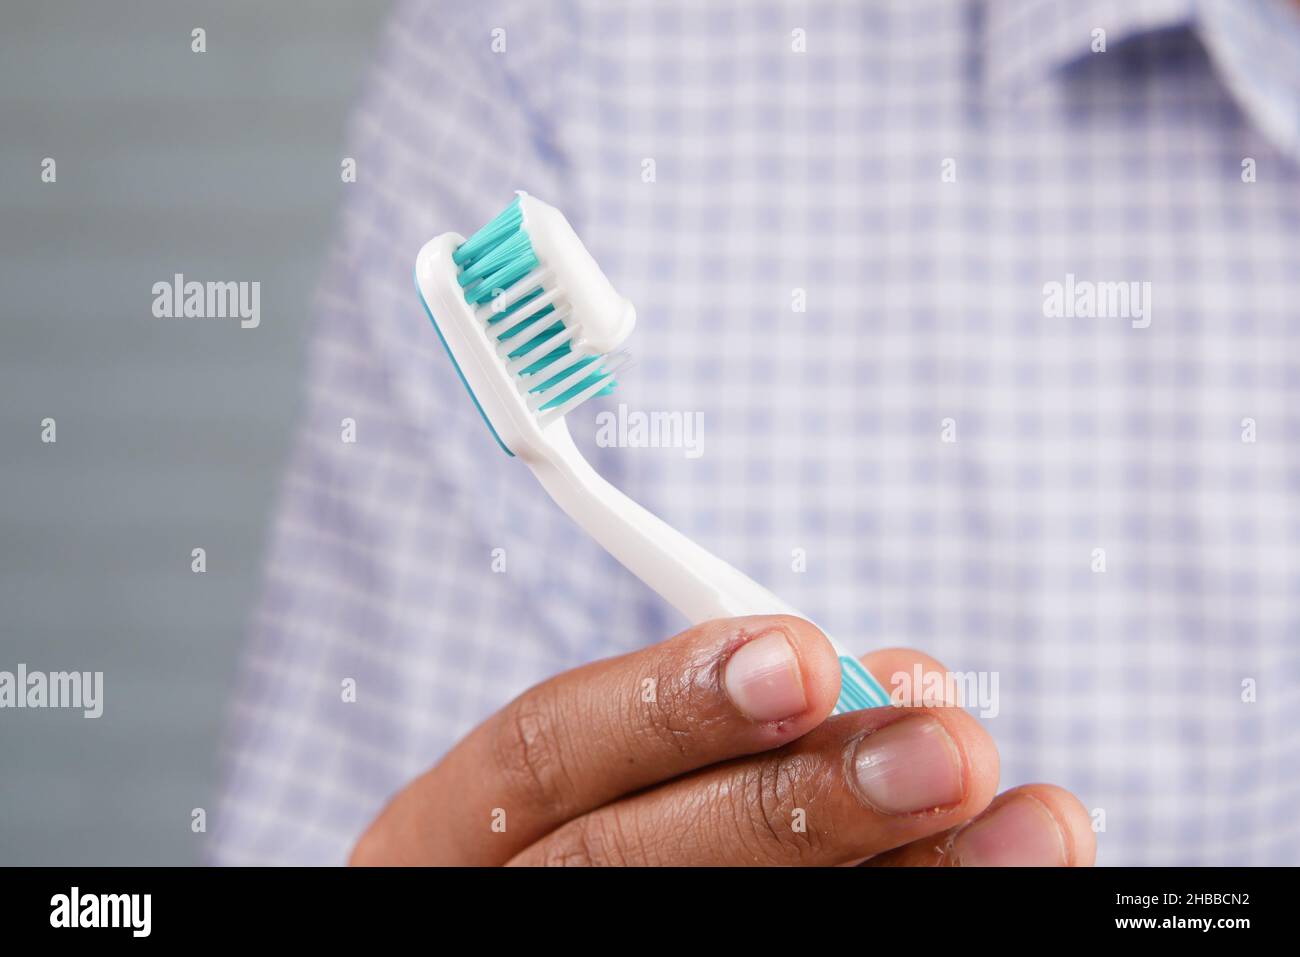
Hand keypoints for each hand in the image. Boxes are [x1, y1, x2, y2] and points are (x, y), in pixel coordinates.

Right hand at [350, 616, 1095, 865]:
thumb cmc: (635, 811)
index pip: (539, 752)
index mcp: (467, 827)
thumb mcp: (630, 760)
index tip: (804, 656)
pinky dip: (910, 919)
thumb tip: (883, 685)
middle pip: (622, 862)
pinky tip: (998, 881)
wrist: (637, 892)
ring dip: (897, 871)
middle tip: (947, 748)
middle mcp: (510, 902)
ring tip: (1028, 824)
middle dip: (793, 802)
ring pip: (722, 928)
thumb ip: (721, 720)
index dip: (666, 700)